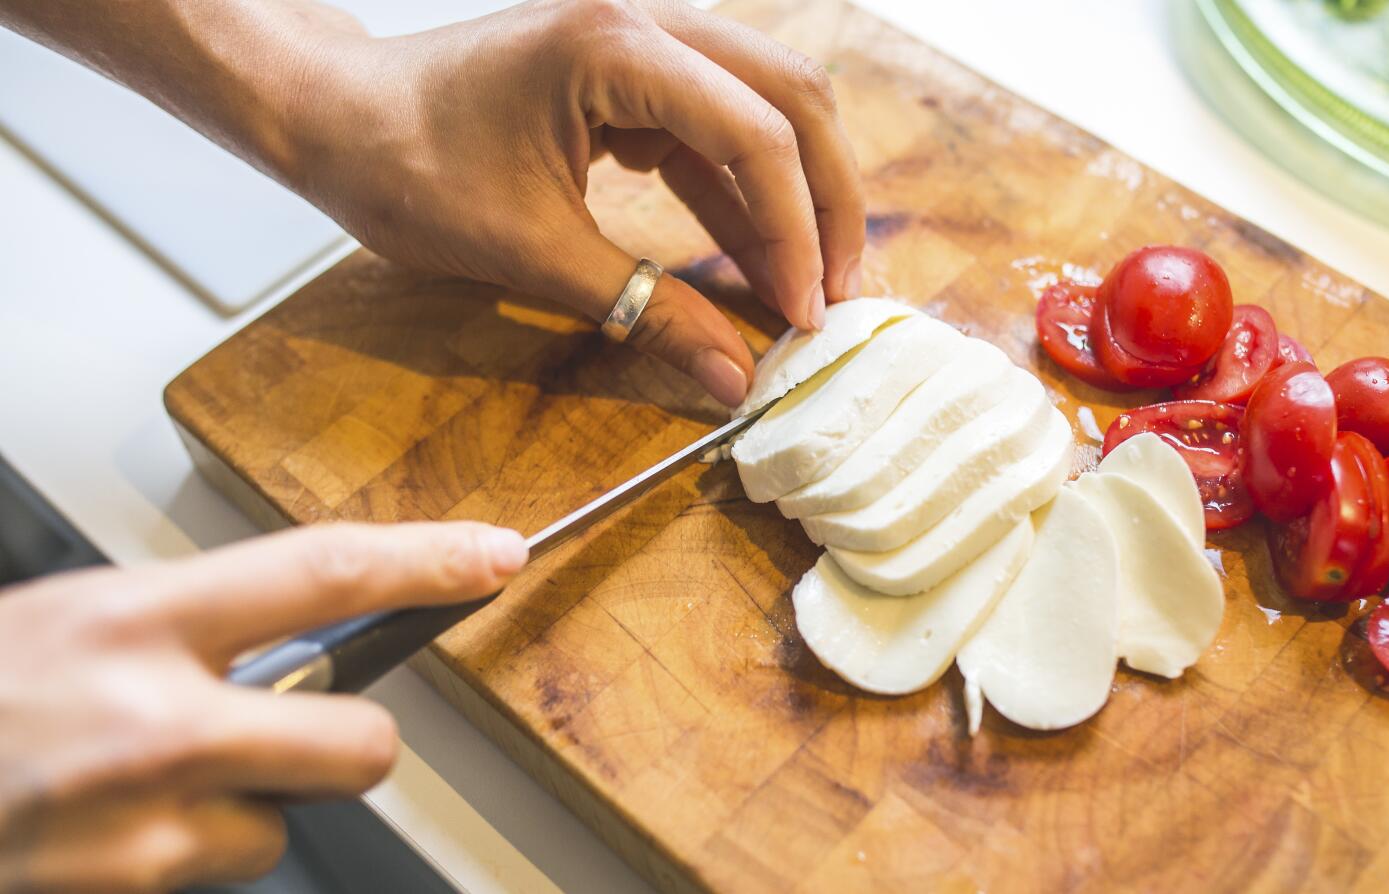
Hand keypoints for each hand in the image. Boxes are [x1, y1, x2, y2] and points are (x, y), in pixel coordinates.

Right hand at [0, 521, 526, 890]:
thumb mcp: (75, 620)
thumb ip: (190, 629)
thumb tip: (303, 637)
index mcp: (132, 621)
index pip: (322, 573)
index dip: (426, 561)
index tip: (493, 556)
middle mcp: (150, 724)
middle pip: (359, 746)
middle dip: (348, 749)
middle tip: (297, 735)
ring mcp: (140, 827)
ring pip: (274, 831)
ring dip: (229, 815)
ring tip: (131, 790)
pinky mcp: (128, 893)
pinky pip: (205, 874)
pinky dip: (173, 860)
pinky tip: (100, 833)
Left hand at [286, 0, 865, 405]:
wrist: (332, 118)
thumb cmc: (404, 166)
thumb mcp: (531, 252)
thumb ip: (647, 310)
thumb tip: (734, 376)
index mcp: (616, 45)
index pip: (756, 134)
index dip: (796, 233)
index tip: (806, 316)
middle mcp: (644, 19)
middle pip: (791, 98)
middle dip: (827, 202)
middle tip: (839, 294)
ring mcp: (640, 39)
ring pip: (764, 107)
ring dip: (793, 196)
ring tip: (807, 285)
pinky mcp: (628, 72)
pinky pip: (712, 129)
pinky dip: (739, 194)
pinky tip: (752, 261)